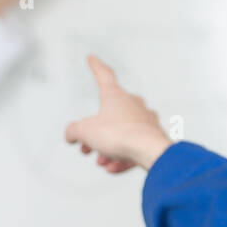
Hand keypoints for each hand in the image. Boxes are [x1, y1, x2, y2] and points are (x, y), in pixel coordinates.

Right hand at [64, 55, 173, 171]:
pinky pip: (135, 146)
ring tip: (102, 162)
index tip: (91, 57)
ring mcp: (146, 119)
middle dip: (96, 133)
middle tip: (86, 148)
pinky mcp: (155, 136)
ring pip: (122, 133)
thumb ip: (74, 131)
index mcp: (115, 95)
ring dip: (109, 149)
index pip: (103, 75)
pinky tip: (114, 168)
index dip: (95, 66)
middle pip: (109, 115)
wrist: (150, 150)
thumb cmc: (119, 135)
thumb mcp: (85, 132)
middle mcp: (133, 103)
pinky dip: (123, 157)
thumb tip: (71, 134)